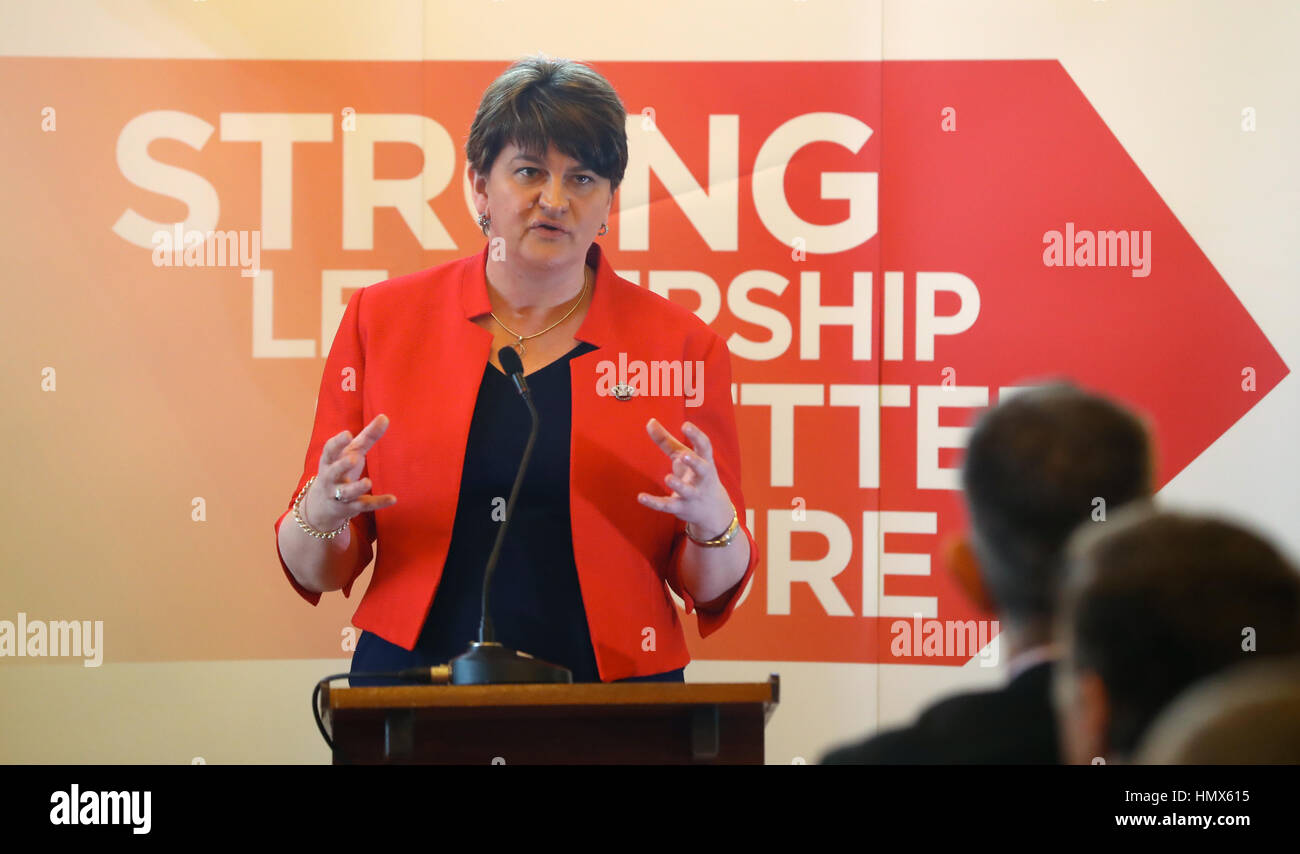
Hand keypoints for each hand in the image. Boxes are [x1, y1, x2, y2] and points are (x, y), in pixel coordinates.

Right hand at [304, 414, 397, 531]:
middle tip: (353, 458)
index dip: (337, 442)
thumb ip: (368, 436)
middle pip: (334, 471)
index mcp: (330, 461)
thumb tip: (385, 416)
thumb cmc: (340, 469)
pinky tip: (393, 499)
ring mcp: (338, 494)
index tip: (347, 433)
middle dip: (342, 466)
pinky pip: (363, 506)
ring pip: (346, 492)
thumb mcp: (351, 452)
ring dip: (356, 488)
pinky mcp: (350, 508)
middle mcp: (331, 478)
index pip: (329, 450)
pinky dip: (378, 503)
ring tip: (368, 482)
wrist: (322, 504)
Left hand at [637, 418, 734, 538]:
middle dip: (695, 463)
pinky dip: (655, 503)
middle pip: (702, 469)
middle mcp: (702, 478)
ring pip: (687, 491)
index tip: (686, 425)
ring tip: (668, 478)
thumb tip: (650, 421)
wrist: (713, 510)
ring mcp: (693, 494)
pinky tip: (641, 497)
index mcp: (704, 461)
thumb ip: (667, 440)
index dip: (696, 435)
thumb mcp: (683, 456)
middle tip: (684, 455)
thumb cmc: (695, 475)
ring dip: (678, 485)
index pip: (704, 447)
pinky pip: (668, 506)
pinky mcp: (682, 508)